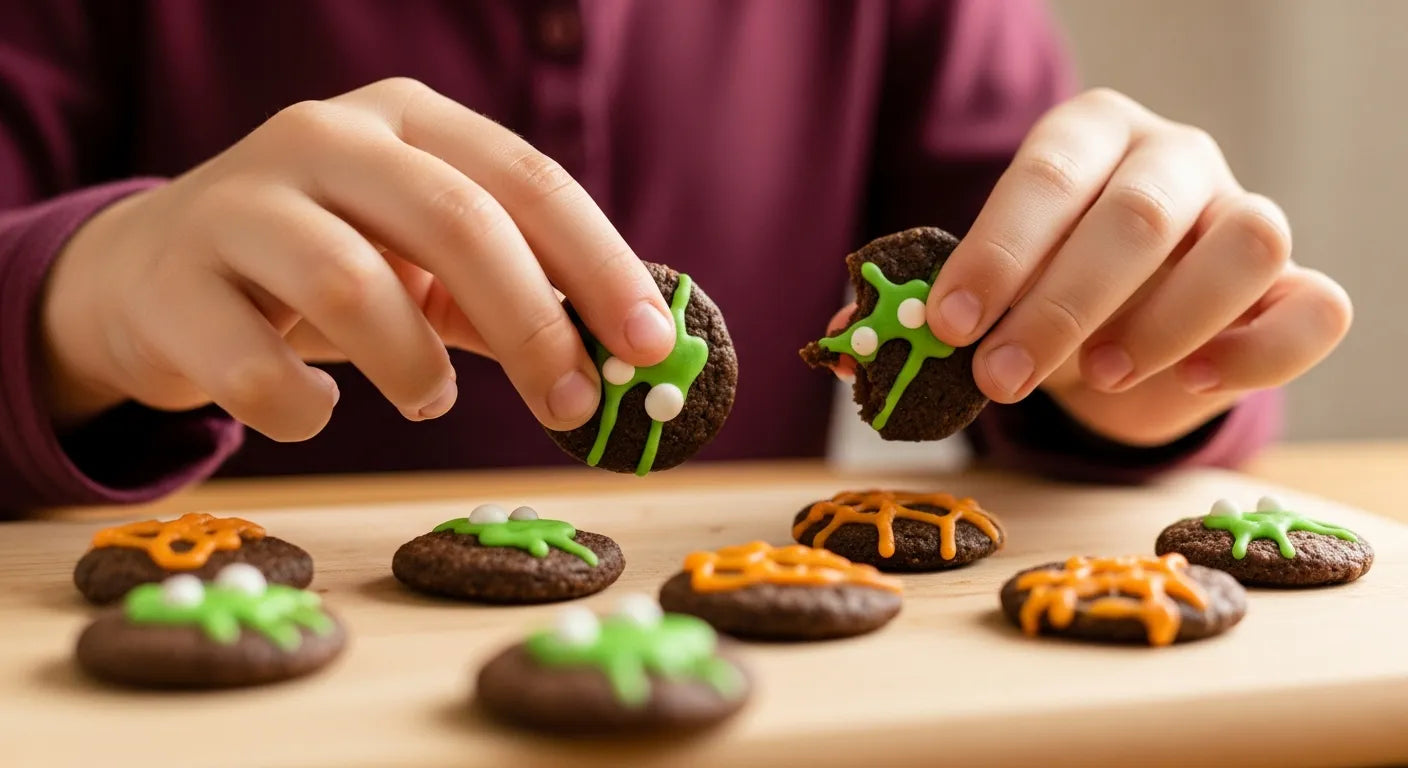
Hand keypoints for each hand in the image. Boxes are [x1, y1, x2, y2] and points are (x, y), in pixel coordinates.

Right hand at [41, 78, 675, 439]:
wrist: (154, 275)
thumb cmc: (322, 268)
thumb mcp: (422, 260)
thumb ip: (512, 295)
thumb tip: (620, 360)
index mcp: (408, 118)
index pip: (528, 180)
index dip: (601, 264)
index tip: (652, 346)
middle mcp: (324, 137)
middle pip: (455, 221)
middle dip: (532, 324)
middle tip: (570, 404)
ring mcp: (238, 202)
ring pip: (355, 288)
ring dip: (417, 370)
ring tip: (428, 398)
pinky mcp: (173, 285)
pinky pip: (259, 370)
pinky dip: (307, 411)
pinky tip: (316, 408)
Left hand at [922, 88, 1351, 444]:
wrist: (1119, 334)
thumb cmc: (1040, 296)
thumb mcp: (985, 294)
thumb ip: (928, 309)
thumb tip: (849, 342)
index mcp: (1088, 135)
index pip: (1048, 173)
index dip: (998, 250)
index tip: (948, 323)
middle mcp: (1173, 159)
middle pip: (1137, 216)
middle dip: (1059, 306)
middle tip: (999, 375)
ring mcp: (1243, 213)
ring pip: (1246, 242)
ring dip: (1163, 323)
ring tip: (1096, 377)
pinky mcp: (1295, 284)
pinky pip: (1315, 307)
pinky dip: (1255, 353)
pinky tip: (1189, 382)